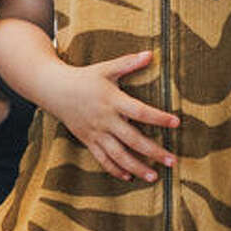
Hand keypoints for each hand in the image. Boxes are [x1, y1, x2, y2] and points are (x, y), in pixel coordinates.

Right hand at [44, 51, 176, 181]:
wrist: (53, 89)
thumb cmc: (84, 77)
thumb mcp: (106, 68)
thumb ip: (128, 63)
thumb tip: (151, 54)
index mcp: (112, 100)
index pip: (139, 111)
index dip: (158, 118)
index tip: (176, 123)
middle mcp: (105, 119)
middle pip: (132, 140)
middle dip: (153, 152)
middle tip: (173, 161)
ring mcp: (96, 132)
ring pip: (118, 155)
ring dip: (137, 167)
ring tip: (154, 177)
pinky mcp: (88, 140)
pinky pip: (102, 159)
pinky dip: (115, 169)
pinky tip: (129, 176)